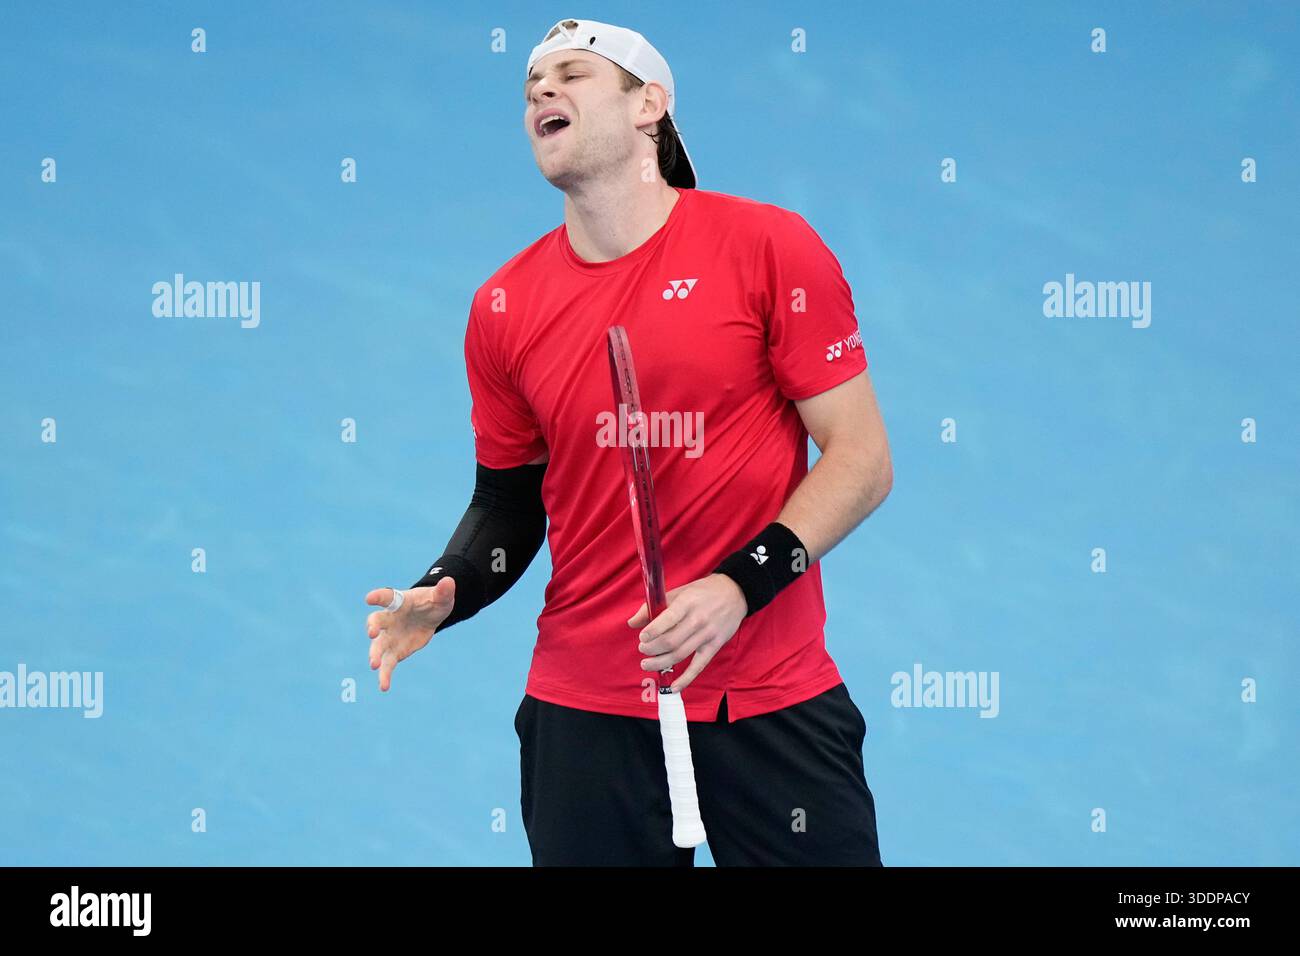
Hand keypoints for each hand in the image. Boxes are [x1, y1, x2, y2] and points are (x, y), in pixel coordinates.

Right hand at [363, 578, 455, 691]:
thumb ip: (443, 590)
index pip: (387, 597)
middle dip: (373, 627)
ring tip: (374, 665)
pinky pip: (388, 664)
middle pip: (377, 621)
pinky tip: (384, 686)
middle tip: (371, 633)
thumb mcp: (441, 597)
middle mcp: (389, 619)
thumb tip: (449, 581)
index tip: (369, 598)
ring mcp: (389, 636)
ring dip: (375, 655)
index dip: (377, 597)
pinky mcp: (395, 651)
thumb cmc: (432, 602)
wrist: (430, 617)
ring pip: (378, 646)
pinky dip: (385, 675)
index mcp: (399, 601)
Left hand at [627, 573, 746, 692]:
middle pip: (672, 641)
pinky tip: (673, 687)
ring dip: (661, 663)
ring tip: (647, 664)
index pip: (668, 619)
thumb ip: (653, 608)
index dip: (653, 631)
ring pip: (681, 654)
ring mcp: (707, 635)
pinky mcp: (714, 646)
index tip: (642, 637)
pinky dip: (685, 679)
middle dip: (652, 649)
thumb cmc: (702, 592)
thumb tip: (632, 623)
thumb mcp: (678, 593)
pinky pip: (698, 666)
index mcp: (687, 603)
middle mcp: (698, 620)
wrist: (735, 593)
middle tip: (643, 649)